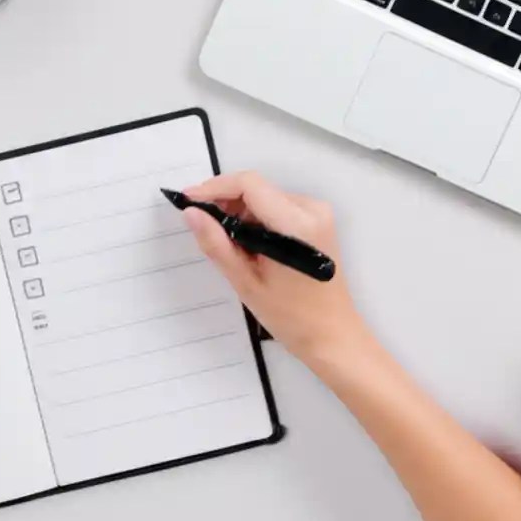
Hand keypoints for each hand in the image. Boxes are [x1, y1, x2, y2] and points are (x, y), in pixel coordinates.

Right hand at [183, 172, 368, 364]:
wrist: (332, 335)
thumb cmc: (291, 316)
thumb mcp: (246, 282)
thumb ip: (216, 244)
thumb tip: (191, 213)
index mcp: (297, 224)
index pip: (249, 185)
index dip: (215, 187)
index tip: (188, 199)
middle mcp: (312, 210)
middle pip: (257, 189)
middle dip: (225, 201)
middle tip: (200, 223)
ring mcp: (317, 214)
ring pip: (265, 197)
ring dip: (239, 211)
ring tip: (223, 240)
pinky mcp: (317, 221)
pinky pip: (277, 207)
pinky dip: (256, 218)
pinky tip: (245, 243)